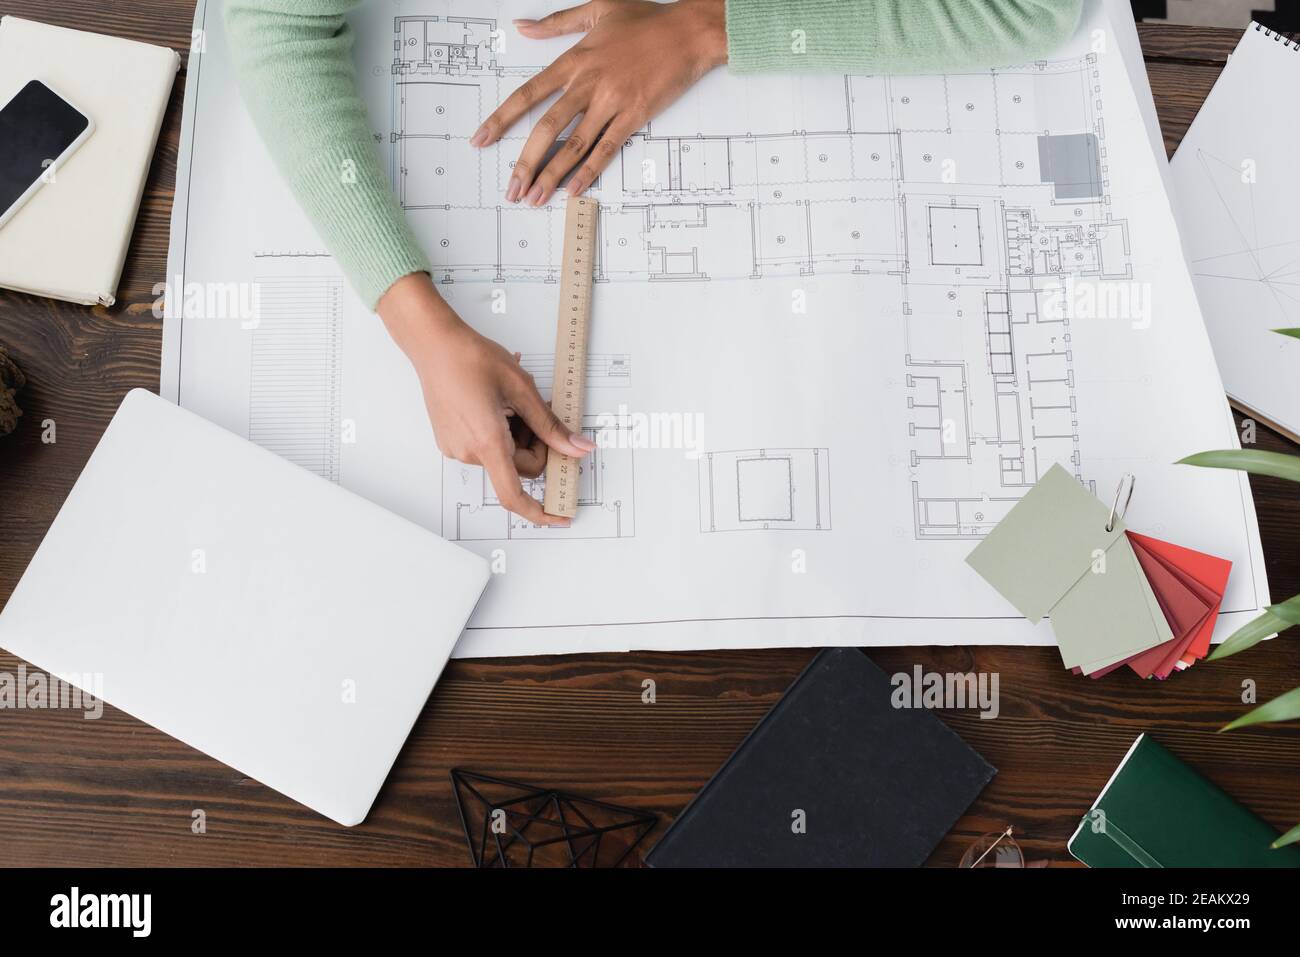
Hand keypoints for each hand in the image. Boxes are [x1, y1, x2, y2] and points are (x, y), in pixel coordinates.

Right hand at [377, 273, 594, 526]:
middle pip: (519, 467)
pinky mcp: (450, 442)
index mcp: (488, 441)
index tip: (560, 516)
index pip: (515, 494)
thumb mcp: (522, 389)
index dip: (540, 512)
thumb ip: (552, 426)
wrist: (434, 345)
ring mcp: (456, 449)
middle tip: (530, 409)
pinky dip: (499, 433)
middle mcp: (468, 451)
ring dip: (516, 436)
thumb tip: (578, 448)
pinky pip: (486, 448)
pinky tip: (493, 404)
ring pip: (504, 456)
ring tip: (506, 401)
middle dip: (534, 445)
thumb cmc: (472, 358)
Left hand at [470, 0, 727, 205]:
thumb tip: (522, 26)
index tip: (481, 140)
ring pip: (574, 145)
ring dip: (552, 175)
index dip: (502, 119)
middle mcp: (588, 83)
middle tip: (512, 189)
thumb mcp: (597, 7)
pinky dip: (588, 171)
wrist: (689, 30)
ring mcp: (611, 102)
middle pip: (546, 128)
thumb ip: (556, 23)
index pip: (528, 94)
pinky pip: (606, 149)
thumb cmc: (647, 19)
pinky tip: (573, 189)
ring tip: (536, 197)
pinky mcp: (634, 116)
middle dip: (525, 162)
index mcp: (575, 60)